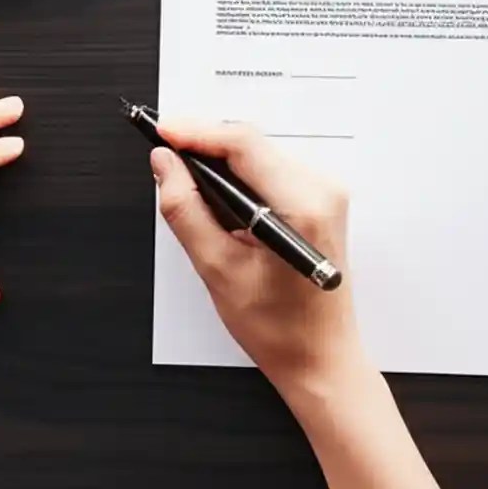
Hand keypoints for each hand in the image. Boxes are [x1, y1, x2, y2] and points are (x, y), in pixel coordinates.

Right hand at [151, 120, 359, 389]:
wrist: (319, 357)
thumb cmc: (279, 327)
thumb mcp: (216, 269)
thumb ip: (185, 209)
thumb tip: (164, 165)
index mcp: (303, 206)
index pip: (243, 144)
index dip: (195, 132)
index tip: (161, 131)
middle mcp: (322, 192)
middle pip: (251, 144)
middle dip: (203, 147)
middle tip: (163, 158)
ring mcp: (325, 194)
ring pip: (258, 155)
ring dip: (219, 164)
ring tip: (188, 188)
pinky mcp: (320, 200)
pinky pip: (270, 170)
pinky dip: (238, 178)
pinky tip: (219, 202)